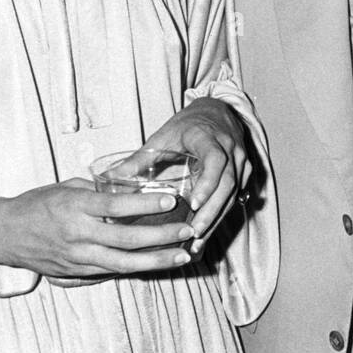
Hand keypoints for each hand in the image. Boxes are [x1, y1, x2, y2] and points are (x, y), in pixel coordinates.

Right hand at [0, 178, 197, 277]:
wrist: (4, 234)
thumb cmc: (37, 204)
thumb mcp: (66, 187)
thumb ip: (98, 191)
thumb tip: (132, 188)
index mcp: (75, 207)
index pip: (115, 206)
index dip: (145, 203)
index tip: (170, 199)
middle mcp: (77, 234)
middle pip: (126, 239)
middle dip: (161, 236)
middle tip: (188, 231)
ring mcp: (77, 258)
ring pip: (123, 263)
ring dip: (156, 260)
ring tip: (183, 255)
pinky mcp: (76, 273)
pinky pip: (111, 271)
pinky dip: (137, 268)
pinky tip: (158, 265)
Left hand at [140, 97, 250, 253]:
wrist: (217, 111)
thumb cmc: (187, 125)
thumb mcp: (162, 136)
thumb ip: (138, 159)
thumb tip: (108, 179)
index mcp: (209, 137)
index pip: (215, 160)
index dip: (207, 183)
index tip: (195, 203)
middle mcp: (230, 149)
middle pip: (228, 183)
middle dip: (212, 209)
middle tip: (194, 232)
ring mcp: (241, 161)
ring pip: (234, 193)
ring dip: (217, 218)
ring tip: (198, 241)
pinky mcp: (244, 172)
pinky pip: (236, 197)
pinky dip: (221, 216)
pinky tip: (206, 234)